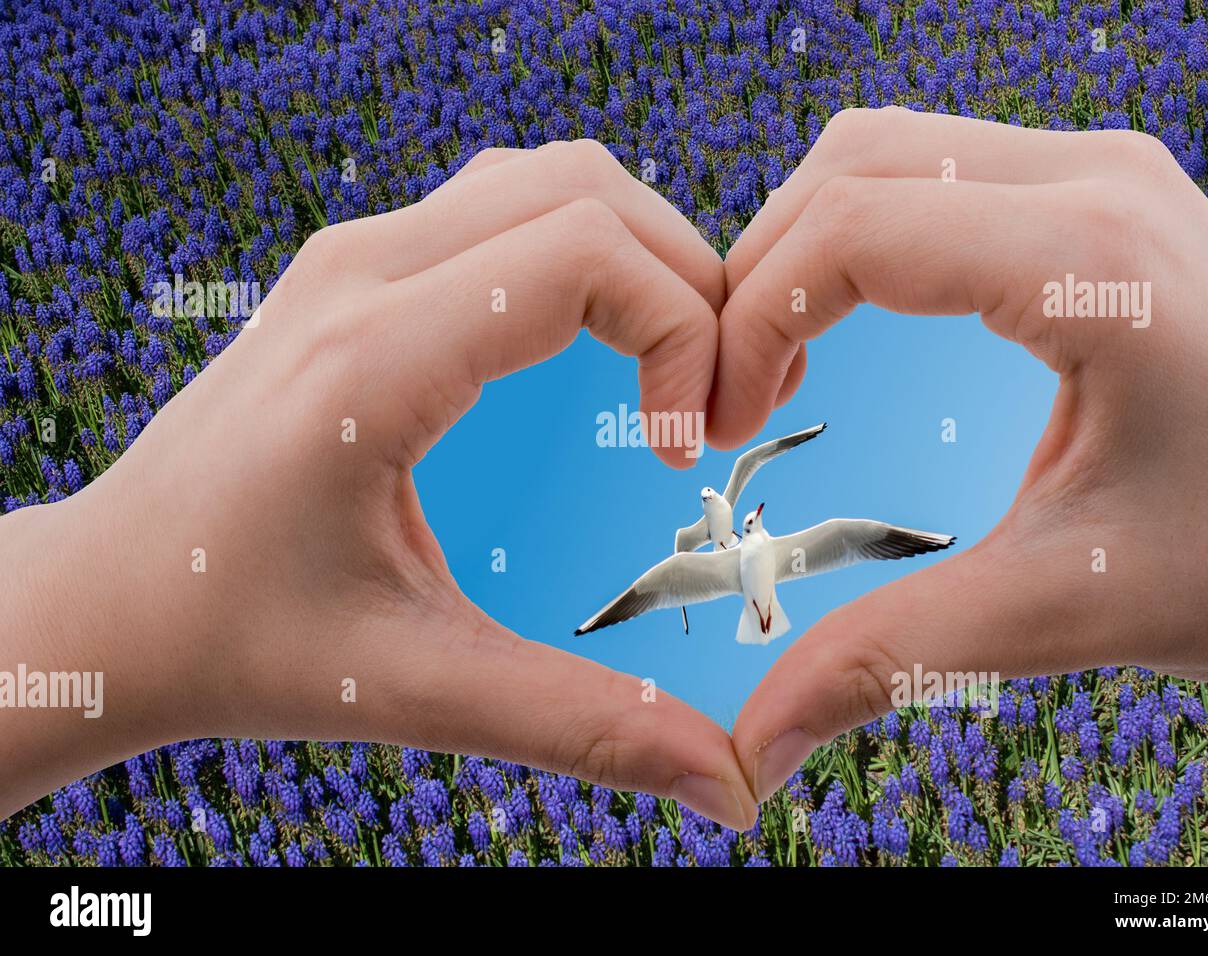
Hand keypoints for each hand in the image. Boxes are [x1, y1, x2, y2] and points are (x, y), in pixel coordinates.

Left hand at [0, 141, 760, 829]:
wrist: (109, 600)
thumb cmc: (232, 640)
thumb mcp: (411, 687)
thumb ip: (579, 725)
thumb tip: (727, 782)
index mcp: (371, 362)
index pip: (584, 253)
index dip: (683, 332)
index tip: (689, 443)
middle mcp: (359, 274)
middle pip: (587, 190)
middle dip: (687, 282)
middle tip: (711, 400)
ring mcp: (351, 258)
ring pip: (549, 178)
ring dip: (640, 253)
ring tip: (673, 363)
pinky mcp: (356, 270)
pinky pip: (503, 205)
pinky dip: (584, 248)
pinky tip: (598, 340)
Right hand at [712, 107, 1207, 802]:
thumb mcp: (1065, 606)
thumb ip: (889, 660)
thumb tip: (749, 747)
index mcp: (1089, 262)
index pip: (850, 231)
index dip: (747, 322)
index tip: (718, 425)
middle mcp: (1099, 181)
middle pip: (851, 170)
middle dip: (761, 277)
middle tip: (734, 400)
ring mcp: (1108, 174)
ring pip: (888, 154)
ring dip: (808, 247)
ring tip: (780, 361)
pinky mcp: (1106, 197)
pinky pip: (939, 171)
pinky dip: (864, 235)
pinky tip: (851, 321)